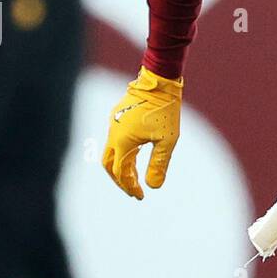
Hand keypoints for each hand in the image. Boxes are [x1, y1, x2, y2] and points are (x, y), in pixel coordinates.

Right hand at [102, 66, 182, 198]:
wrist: (159, 81)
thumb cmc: (165, 110)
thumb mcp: (167, 140)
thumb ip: (159, 164)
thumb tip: (154, 186)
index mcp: (122, 141)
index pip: (121, 173)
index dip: (130, 187)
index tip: (141, 196)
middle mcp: (113, 133)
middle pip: (109, 165)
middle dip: (120, 180)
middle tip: (133, 191)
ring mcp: (114, 123)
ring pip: (111, 151)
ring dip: (122, 166)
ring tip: (135, 177)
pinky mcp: (118, 116)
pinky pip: (115, 139)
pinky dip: (123, 153)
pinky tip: (135, 155)